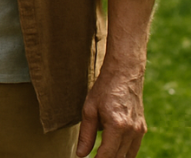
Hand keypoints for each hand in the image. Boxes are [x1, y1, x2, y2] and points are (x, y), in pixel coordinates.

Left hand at [76, 0, 156, 157]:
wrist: (124, 73)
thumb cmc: (104, 89)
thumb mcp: (89, 110)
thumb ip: (85, 134)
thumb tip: (80, 154)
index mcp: (117, 126)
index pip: (107, 155)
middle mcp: (132, 131)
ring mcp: (140, 130)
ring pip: (128, 156)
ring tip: (101, 155)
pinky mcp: (142, 128)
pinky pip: (133, 148)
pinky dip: (123, 153)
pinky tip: (112, 151)